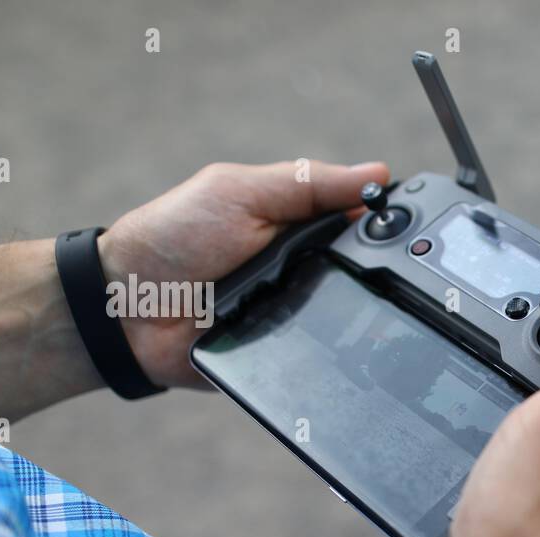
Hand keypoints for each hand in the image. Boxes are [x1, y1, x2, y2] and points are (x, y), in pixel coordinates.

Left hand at [97, 159, 388, 387]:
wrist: (125, 308)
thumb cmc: (174, 237)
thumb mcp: (241, 193)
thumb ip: (307, 183)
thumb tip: (378, 175)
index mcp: (300, 225)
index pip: (361, 224)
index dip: (389, 224)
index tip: (414, 226)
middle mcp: (306, 270)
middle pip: (366, 274)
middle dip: (380, 274)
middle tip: (395, 274)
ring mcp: (298, 315)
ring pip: (352, 319)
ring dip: (358, 315)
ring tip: (368, 312)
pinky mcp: (287, 355)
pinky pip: (323, 358)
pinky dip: (332, 353)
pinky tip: (346, 349)